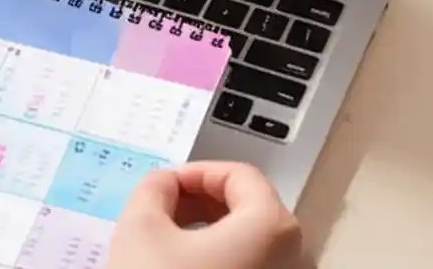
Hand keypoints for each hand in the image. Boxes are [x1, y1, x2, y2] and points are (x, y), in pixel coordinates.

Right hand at [109, 161, 301, 268]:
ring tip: (166, 239)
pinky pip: (249, 265)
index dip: (195, 172)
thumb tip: (163, 184)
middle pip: (249, 206)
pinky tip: (181, 267)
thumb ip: (153, 188)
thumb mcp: (141, 228)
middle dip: (200, 201)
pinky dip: (217, 256)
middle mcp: (291, 256)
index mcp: (270, 227)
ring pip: (249, 239)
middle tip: (161, 208)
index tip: (163, 185)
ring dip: (207, 229)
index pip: (239, 175)